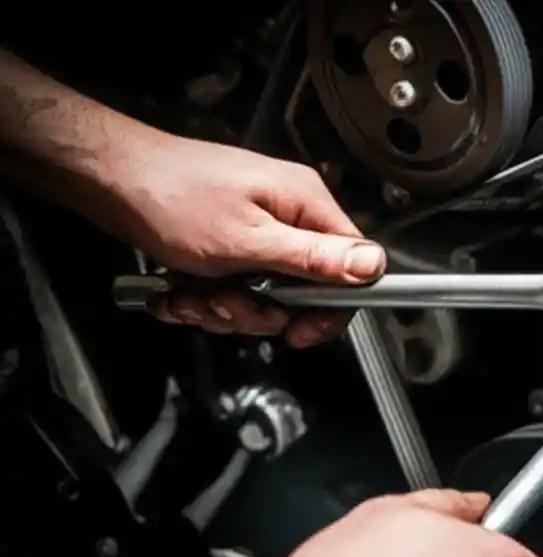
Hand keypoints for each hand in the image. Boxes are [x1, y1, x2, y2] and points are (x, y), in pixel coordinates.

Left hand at [107, 133, 385, 346]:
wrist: (110, 179)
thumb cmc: (172, 197)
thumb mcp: (247, 240)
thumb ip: (313, 259)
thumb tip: (374, 267)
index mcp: (305, 207)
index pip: (352, 267)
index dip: (328, 308)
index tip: (297, 331)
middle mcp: (289, 218)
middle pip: (302, 293)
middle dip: (257, 311)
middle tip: (223, 301)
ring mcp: (258, 232)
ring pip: (263, 298)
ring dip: (222, 307)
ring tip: (190, 293)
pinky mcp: (230, 245)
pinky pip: (234, 290)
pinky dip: (203, 299)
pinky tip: (177, 290)